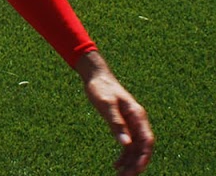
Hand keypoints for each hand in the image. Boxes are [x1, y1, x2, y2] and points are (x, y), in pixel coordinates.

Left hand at [74, 52, 153, 174]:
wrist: (96, 76)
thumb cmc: (101, 87)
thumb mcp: (106, 104)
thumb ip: (116, 124)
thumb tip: (126, 144)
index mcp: (137, 116)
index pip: (147, 141)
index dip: (144, 157)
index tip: (136, 170)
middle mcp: (137, 122)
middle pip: (142, 148)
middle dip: (136, 164)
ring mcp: (131, 124)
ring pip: (135, 148)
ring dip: (130, 163)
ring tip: (121, 175)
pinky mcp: (123, 125)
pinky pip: (127, 144)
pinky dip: (124, 155)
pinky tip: (116, 165)